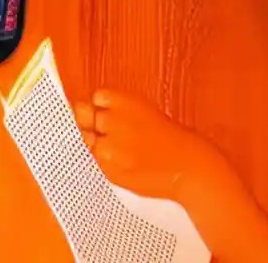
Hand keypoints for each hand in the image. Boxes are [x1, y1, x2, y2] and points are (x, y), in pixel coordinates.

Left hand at [73, 90, 237, 202]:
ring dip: (101, 145)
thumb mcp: (144, 110)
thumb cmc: (170, 139)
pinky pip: (96, 161)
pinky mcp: (108, 169)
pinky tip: (128, 162)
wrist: (188, 167)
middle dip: (99, 125)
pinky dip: (107, 162)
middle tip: (125, 135)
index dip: (104, 107)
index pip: (97, 97)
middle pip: (87, 117)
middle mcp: (112, 121)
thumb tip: (79, 107)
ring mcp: (108, 146)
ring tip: (128, 151)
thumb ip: (113, 107)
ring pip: (89, 140)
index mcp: (124, 101)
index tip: (116, 113)